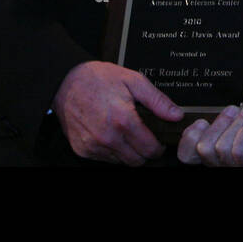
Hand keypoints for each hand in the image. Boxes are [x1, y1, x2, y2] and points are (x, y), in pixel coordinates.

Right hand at [52, 60, 184, 164]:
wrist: (66, 82)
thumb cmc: (99, 79)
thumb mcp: (133, 80)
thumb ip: (157, 100)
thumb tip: (177, 115)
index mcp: (123, 120)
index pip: (150, 149)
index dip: (159, 147)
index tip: (159, 141)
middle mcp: (108, 137)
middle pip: (137, 161)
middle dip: (145, 152)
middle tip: (145, 138)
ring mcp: (93, 146)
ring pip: (121, 162)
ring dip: (128, 152)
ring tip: (126, 133)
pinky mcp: (82, 150)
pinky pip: (104, 159)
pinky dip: (112, 151)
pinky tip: (111, 134)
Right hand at [177, 103, 242, 165]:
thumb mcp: (235, 130)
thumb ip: (224, 124)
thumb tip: (224, 109)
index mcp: (213, 156)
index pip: (186, 153)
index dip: (189, 137)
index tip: (202, 122)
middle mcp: (219, 165)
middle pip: (203, 148)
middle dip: (218, 123)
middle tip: (232, 110)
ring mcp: (232, 167)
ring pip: (221, 148)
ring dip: (234, 125)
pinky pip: (238, 152)